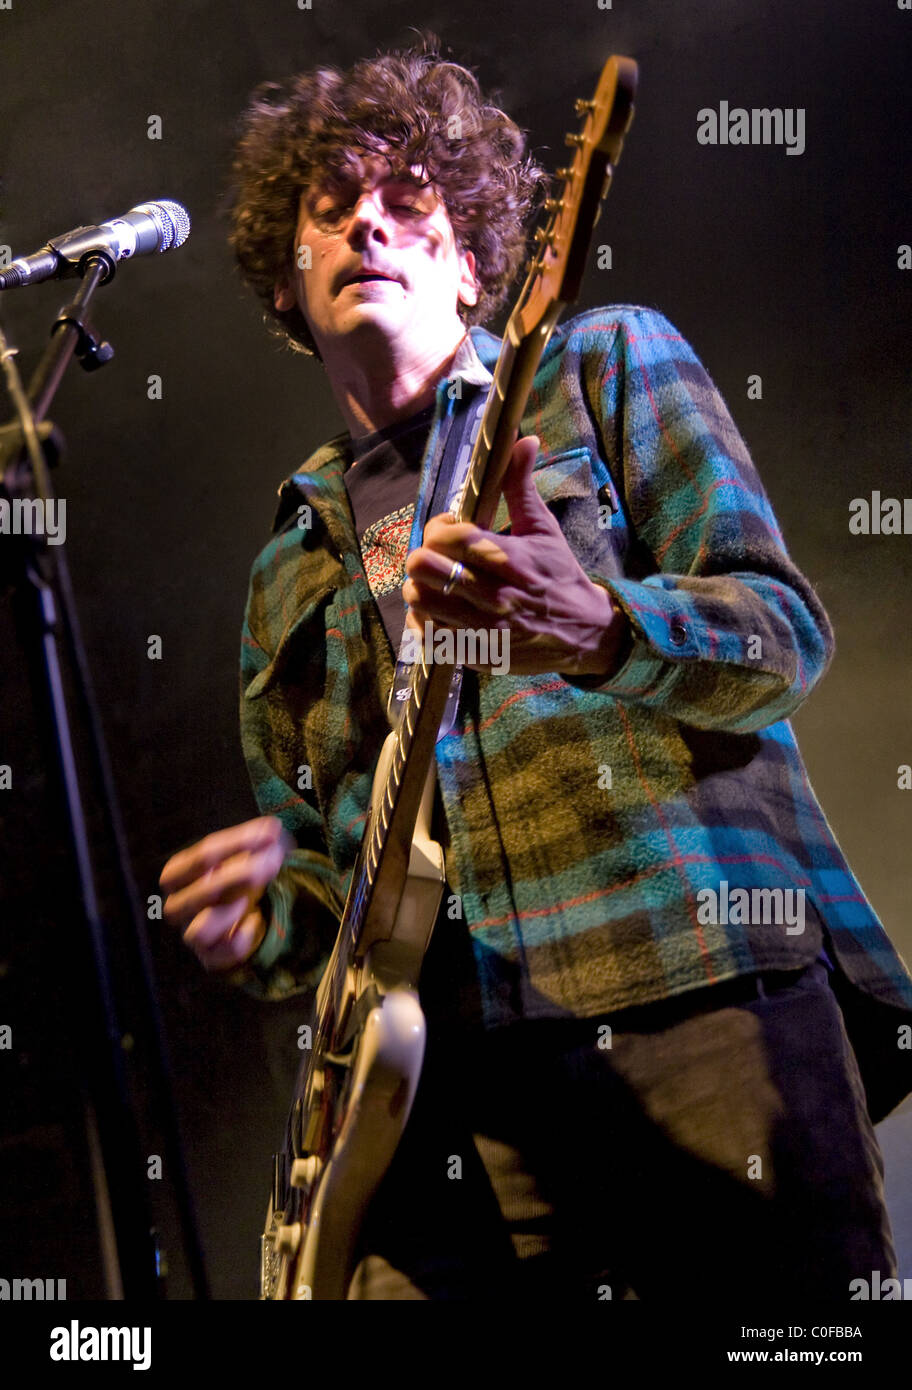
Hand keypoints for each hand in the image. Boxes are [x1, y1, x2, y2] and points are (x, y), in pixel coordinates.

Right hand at [159, 816, 293, 971]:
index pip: (197, 859)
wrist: (239, 918)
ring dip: (226, 914)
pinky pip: (221, 954)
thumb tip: (272, 830)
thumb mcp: (241, 855)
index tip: (269, 834)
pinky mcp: (212, 956)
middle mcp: (178, 906)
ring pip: (197, 933)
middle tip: (270, 862)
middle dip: (234, 877)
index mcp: (177, 875)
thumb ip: (256, 840)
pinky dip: (241, 937)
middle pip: (192, 896)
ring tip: (250, 898)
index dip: (235, 844)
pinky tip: (256, 919)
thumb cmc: (234, 880)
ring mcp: (192, 934)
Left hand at [402, 434, 629, 676]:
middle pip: (424, 567)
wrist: (584, 632)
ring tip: (436, 585)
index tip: (448, 529)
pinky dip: (426, 623)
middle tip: (436, 558)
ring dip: (420, 589)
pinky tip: (441, 613)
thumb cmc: (559, 575)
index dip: (438, 527)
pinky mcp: (478, 654)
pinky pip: (429, 637)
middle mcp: (495, 595)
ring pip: (420, 602)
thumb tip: (519, 439)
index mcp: (511, 558)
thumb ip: (521, 485)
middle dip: (422, 556)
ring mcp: (485, 628)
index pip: (451, 536)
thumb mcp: (544, 528)